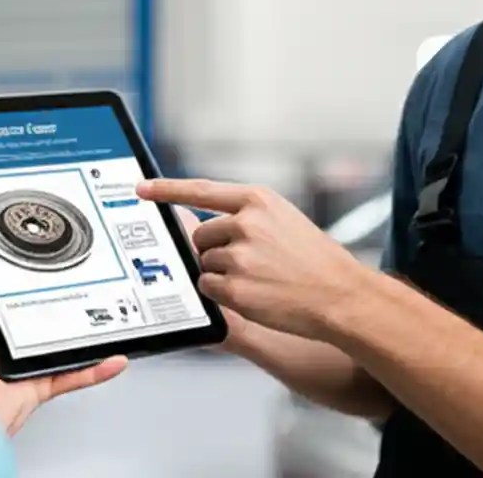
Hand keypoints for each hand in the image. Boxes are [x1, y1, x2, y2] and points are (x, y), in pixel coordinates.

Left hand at [0, 267, 126, 435]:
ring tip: (107, 325)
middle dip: (61, 316)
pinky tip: (113, 360)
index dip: (22, 295)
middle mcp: (5, 353)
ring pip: (63, 352)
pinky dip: (96, 371)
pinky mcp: (41, 387)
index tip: (42, 281)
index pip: (7, 309)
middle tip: (82, 296)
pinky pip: (75, 377)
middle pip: (40, 329)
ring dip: (85, 344)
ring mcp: (25, 370)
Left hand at [143, 179, 371, 340]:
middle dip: (214, 248)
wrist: (341, 294)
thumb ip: (245, 216)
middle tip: (250, 261)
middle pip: (199, 235)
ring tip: (260, 278)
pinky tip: (254, 294)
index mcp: (258, 200)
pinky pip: (208, 288)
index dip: (166, 189)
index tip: (141, 188)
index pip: (200, 189)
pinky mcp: (234, 287)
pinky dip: (223, 294)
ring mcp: (238, 256)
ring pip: (204, 263)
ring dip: (223, 273)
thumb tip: (202, 224)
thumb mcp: (283, 220)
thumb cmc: (315, 260)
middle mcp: (245, 223)